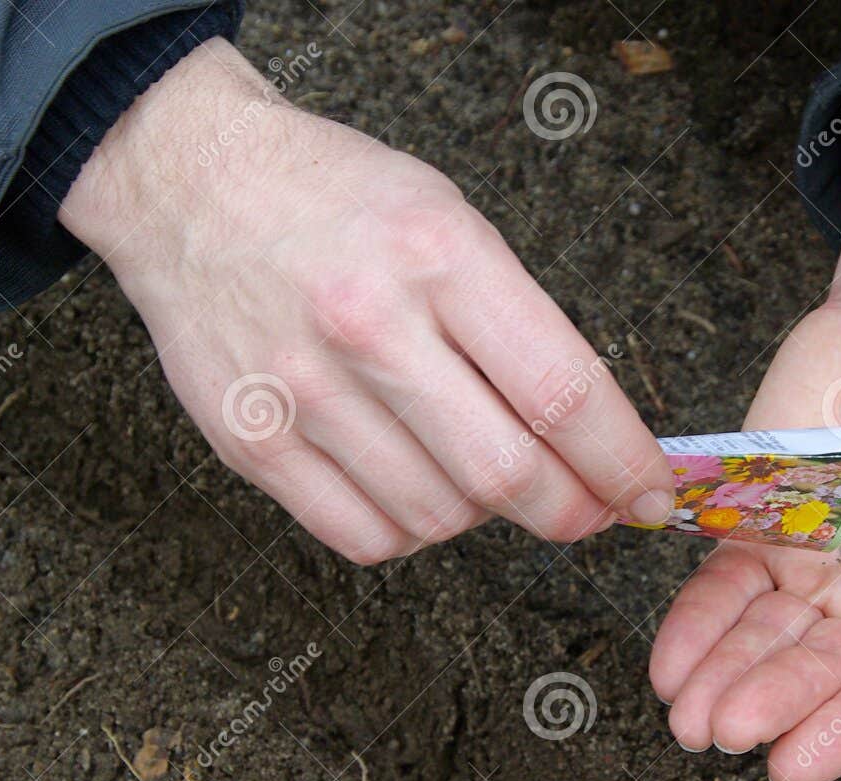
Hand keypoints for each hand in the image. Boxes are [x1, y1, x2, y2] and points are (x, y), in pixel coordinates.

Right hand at [60, 40, 673, 563]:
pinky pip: (365, 537)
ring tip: (477, 471)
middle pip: (508, 475)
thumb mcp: (453, 221)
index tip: (652, 494)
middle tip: (589, 510)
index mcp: (440, 255)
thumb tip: (596, 443)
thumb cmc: (340, 203)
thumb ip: (523, 329)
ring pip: (440, 518)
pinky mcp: (251, 442)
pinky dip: (410, 534)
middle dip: (573, 512)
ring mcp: (304, 389)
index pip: (562, 393)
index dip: (623, 463)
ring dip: (484, 516)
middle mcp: (370, 324)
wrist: (189, 183)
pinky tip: (414, 487)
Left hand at [650, 141, 840, 780]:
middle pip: (823, 673)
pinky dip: (694, 626)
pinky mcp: (764, 532)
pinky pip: (724, 588)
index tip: (792, 764)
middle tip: (720, 731)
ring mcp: (820, 574)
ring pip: (766, 641)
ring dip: (724, 680)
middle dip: (771, 702)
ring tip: (684, 715)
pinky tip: (668, 664)